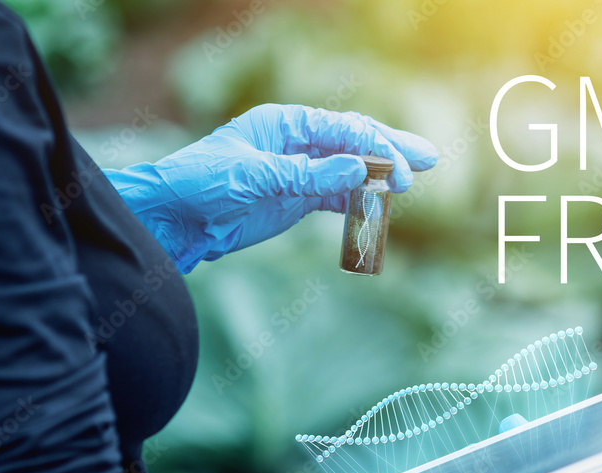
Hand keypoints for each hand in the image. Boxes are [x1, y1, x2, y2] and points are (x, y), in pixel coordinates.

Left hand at [104, 104, 437, 272]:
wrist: (172, 219)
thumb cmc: (200, 184)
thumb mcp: (253, 177)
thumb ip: (306, 176)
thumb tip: (358, 171)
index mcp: (284, 124)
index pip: (341, 128)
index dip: (374, 143)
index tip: (401, 165)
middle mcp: (295, 143)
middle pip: (353, 143)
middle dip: (391, 151)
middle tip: (429, 161)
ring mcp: (297, 172)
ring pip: (349, 171)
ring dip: (379, 179)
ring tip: (410, 187)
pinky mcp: (294, 199)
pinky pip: (335, 199)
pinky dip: (358, 204)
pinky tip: (380, 209)